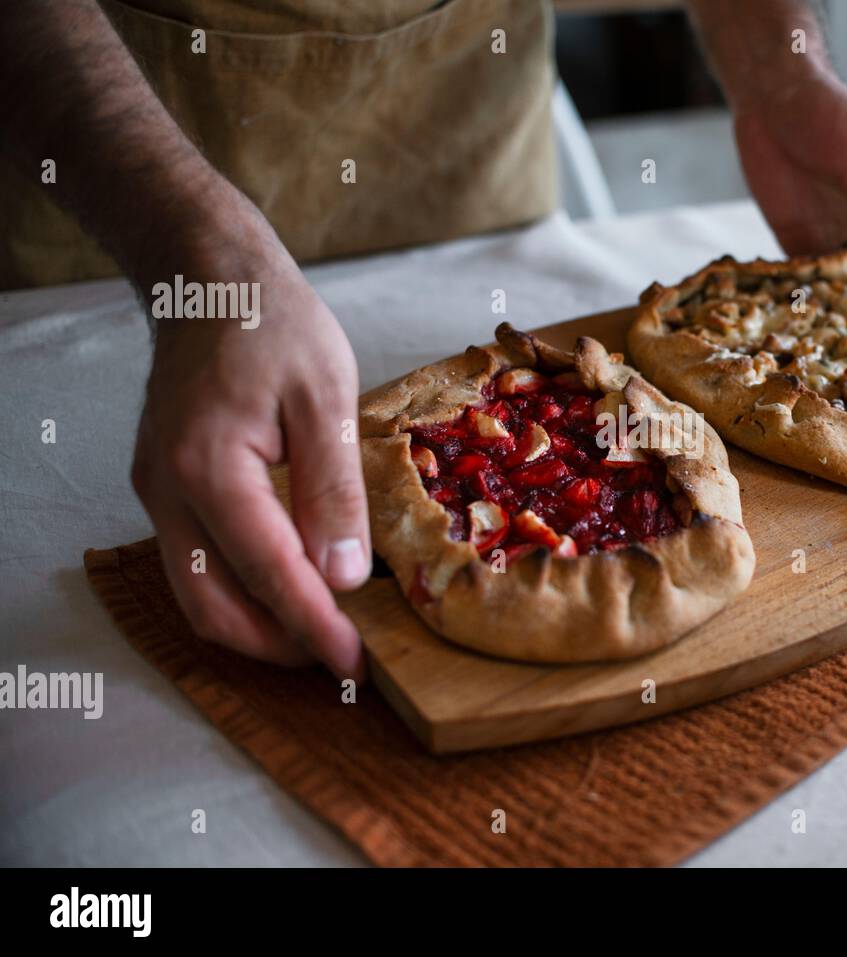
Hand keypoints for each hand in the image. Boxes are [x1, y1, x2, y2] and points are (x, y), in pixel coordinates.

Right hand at [131, 245, 369, 678]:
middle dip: (278, 643)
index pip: (266, 574)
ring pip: (198, 592)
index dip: (313, 627)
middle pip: (212, 606)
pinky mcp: (165, 486)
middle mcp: (167, 491)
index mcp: (208, 469)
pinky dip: (241, 589)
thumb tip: (343, 577)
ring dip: (257, 623)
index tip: (354, 664)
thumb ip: (333, 489)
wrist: (211, 278)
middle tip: (341, 654)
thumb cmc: (274, 324)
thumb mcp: (325, 398)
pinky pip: (196, 561)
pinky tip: (291, 585)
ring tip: (322, 629)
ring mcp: (157, 492)